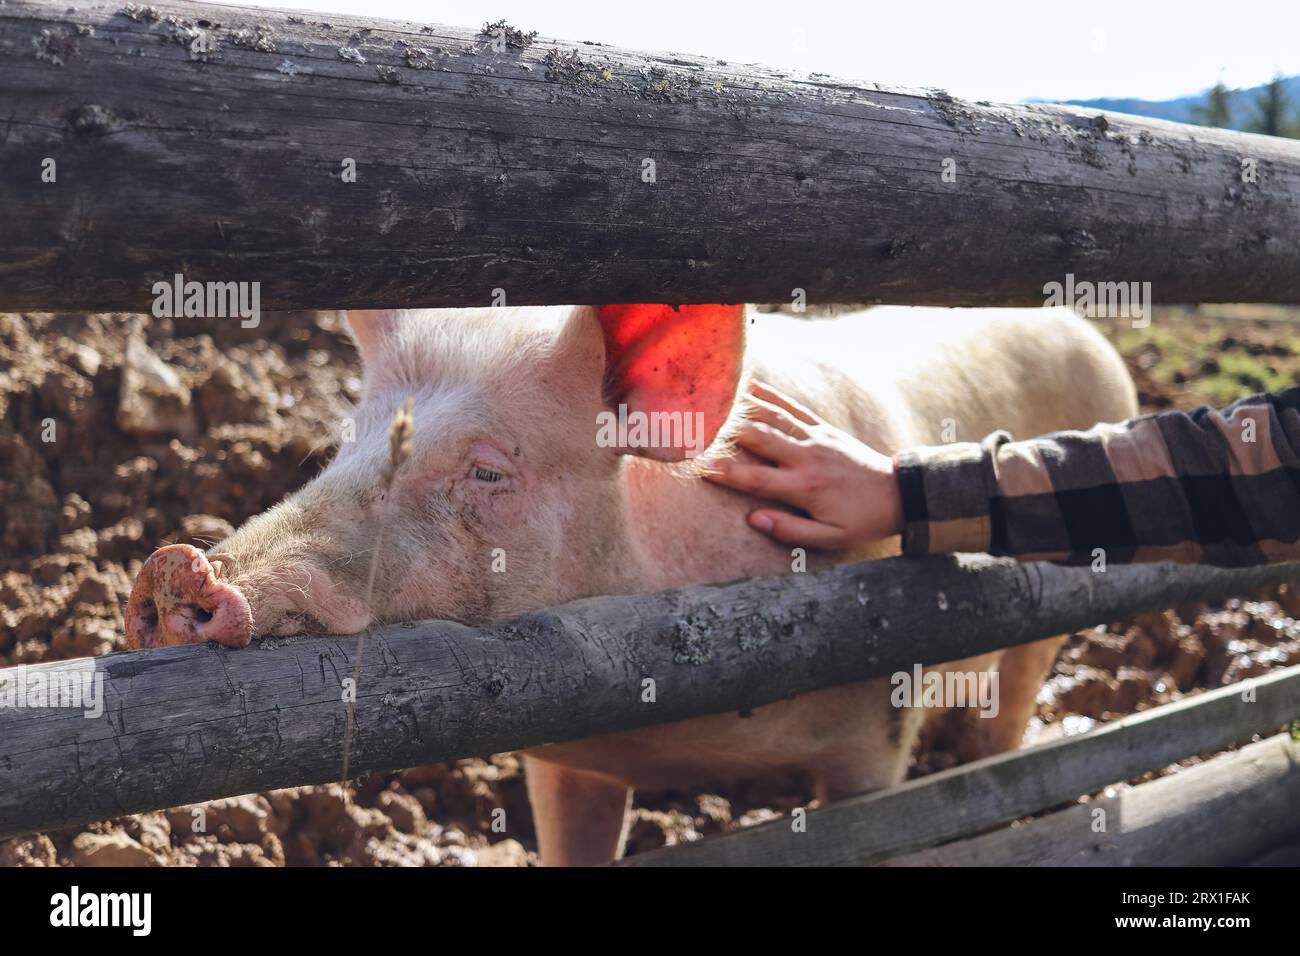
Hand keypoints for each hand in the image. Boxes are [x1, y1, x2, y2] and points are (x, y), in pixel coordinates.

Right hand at [702, 381, 903, 548]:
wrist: (899, 493)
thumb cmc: (862, 519)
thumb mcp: (830, 537)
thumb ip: (790, 530)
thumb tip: (753, 519)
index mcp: (804, 487)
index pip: (756, 478)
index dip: (725, 472)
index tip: (698, 466)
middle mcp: (806, 457)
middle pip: (759, 438)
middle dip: (726, 432)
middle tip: (696, 424)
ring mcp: (815, 438)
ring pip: (773, 417)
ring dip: (742, 407)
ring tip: (714, 398)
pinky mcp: (824, 429)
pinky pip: (793, 408)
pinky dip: (771, 396)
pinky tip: (751, 386)